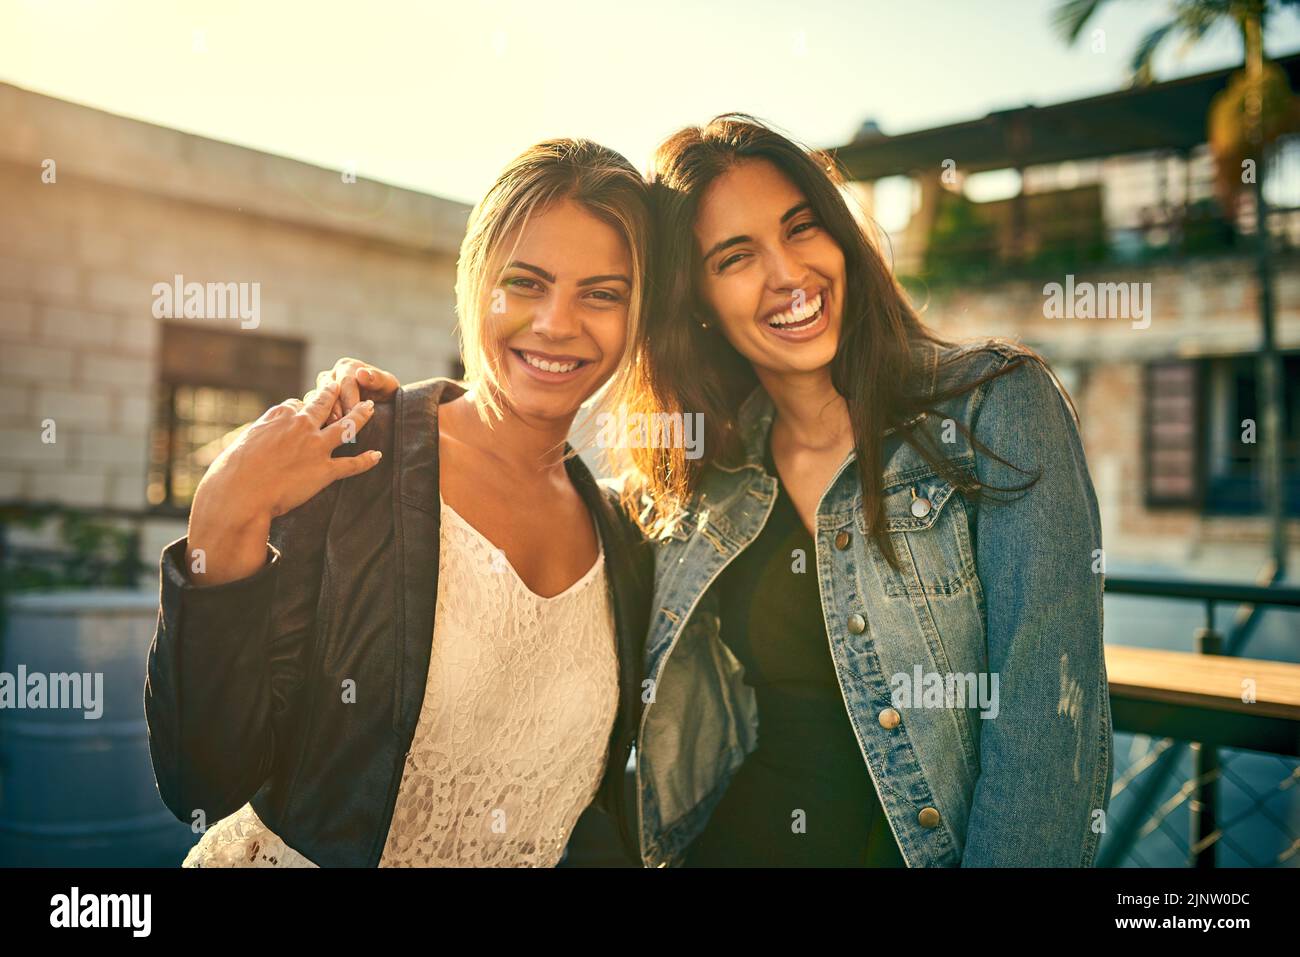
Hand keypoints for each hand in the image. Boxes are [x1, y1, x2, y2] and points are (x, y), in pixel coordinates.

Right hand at [185, 381, 381, 585]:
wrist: (240, 494)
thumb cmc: (233, 471)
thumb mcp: (245, 441)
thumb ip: (262, 432)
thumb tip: (266, 434)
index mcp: (279, 415)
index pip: (296, 405)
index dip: (300, 409)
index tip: (301, 411)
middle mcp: (301, 426)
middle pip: (324, 404)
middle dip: (335, 393)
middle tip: (344, 384)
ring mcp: (316, 447)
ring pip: (346, 426)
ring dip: (361, 415)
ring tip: (371, 407)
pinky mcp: (324, 471)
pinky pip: (352, 464)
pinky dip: (367, 461)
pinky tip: (378, 456)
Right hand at [312, 357, 400, 424]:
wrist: (382, 404)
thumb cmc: (385, 392)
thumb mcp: (387, 384)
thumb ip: (377, 378)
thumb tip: (362, 373)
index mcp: (347, 367)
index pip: (346, 381)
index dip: (349, 397)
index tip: (353, 412)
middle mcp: (332, 376)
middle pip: (328, 390)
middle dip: (334, 406)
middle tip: (338, 421)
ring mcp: (321, 390)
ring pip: (315, 399)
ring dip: (322, 413)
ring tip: (329, 426)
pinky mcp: (315, 405)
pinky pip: (310, 410)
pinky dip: (314, 419)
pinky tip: (320, 430)